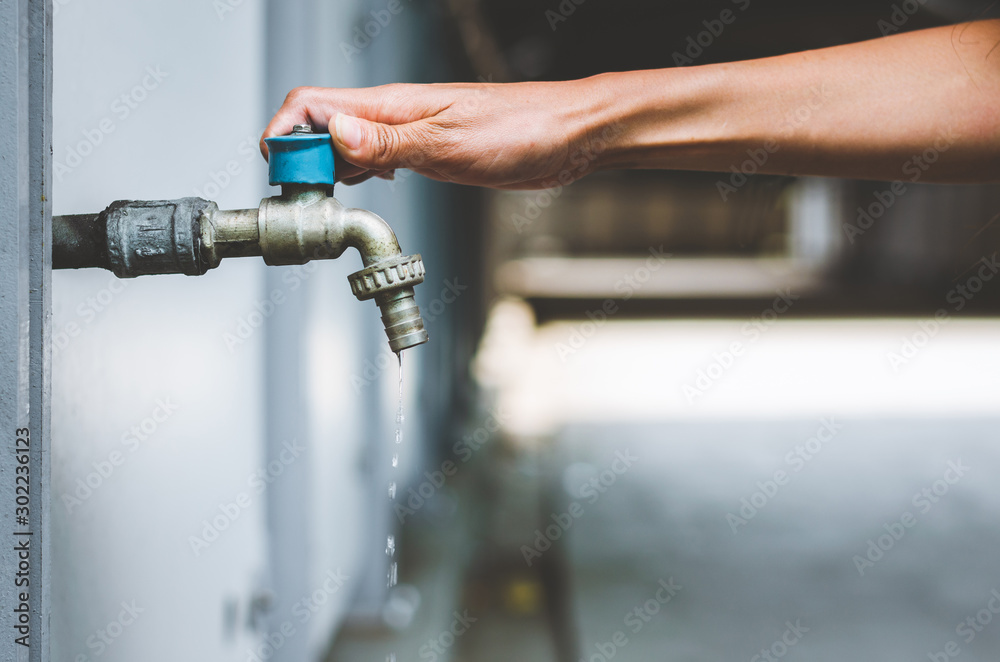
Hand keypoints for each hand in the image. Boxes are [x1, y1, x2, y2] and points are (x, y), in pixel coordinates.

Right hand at [260, 79, 615, 189]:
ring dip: (327, 172)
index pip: (312, 105)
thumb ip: (389, 143)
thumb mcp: (449, 143)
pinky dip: (360, 176)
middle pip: (321, 128)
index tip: (284, 175)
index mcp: (391, 106)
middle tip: (303, 201)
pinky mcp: (426, 153)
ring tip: (324, 205)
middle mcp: (393, 117)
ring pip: (346, 146)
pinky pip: (376, 159)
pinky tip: (364, 193)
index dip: (285, 136)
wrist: (567, 135)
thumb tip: (335, 136)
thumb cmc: (521, 128)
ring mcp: (408, 134)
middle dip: (299, 160)